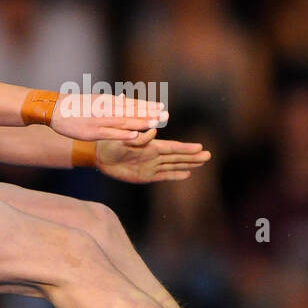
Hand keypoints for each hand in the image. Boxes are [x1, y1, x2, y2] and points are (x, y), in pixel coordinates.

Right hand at [48, 91, 166, 141]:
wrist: (55, 109)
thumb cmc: (74, 106)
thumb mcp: (95, 100)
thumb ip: (110, 102)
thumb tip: (124, 99)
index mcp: (107, 102)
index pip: (131, 104)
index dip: (147, 105)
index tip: (161, 106)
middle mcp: (106, 110)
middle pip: (132, 112)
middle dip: (149, 113)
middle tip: (166, 115)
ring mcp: (100, 121)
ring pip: (125, 122)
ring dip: (141, 122)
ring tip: (156, 123)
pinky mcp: (93, 132)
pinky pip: (112, 133)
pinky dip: (124, 134)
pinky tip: (136, 135)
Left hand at [95, 127, 210, 183]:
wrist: (99, 155)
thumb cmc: (110, 144)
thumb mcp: (124, 139)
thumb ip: (139, 137)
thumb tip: (153, 130)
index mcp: (150, 146)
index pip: (172, 148)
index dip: (186, 148)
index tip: (200, 147)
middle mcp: (154, 156)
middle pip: (177, 157)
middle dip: (193, 157)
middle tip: (208, 156)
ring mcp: (151, 166)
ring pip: (174, 166)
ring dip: (188, 165)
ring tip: (202, 163)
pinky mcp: (145, 176)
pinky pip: (164, 176)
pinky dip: (175, 176)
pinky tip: (187, 174)